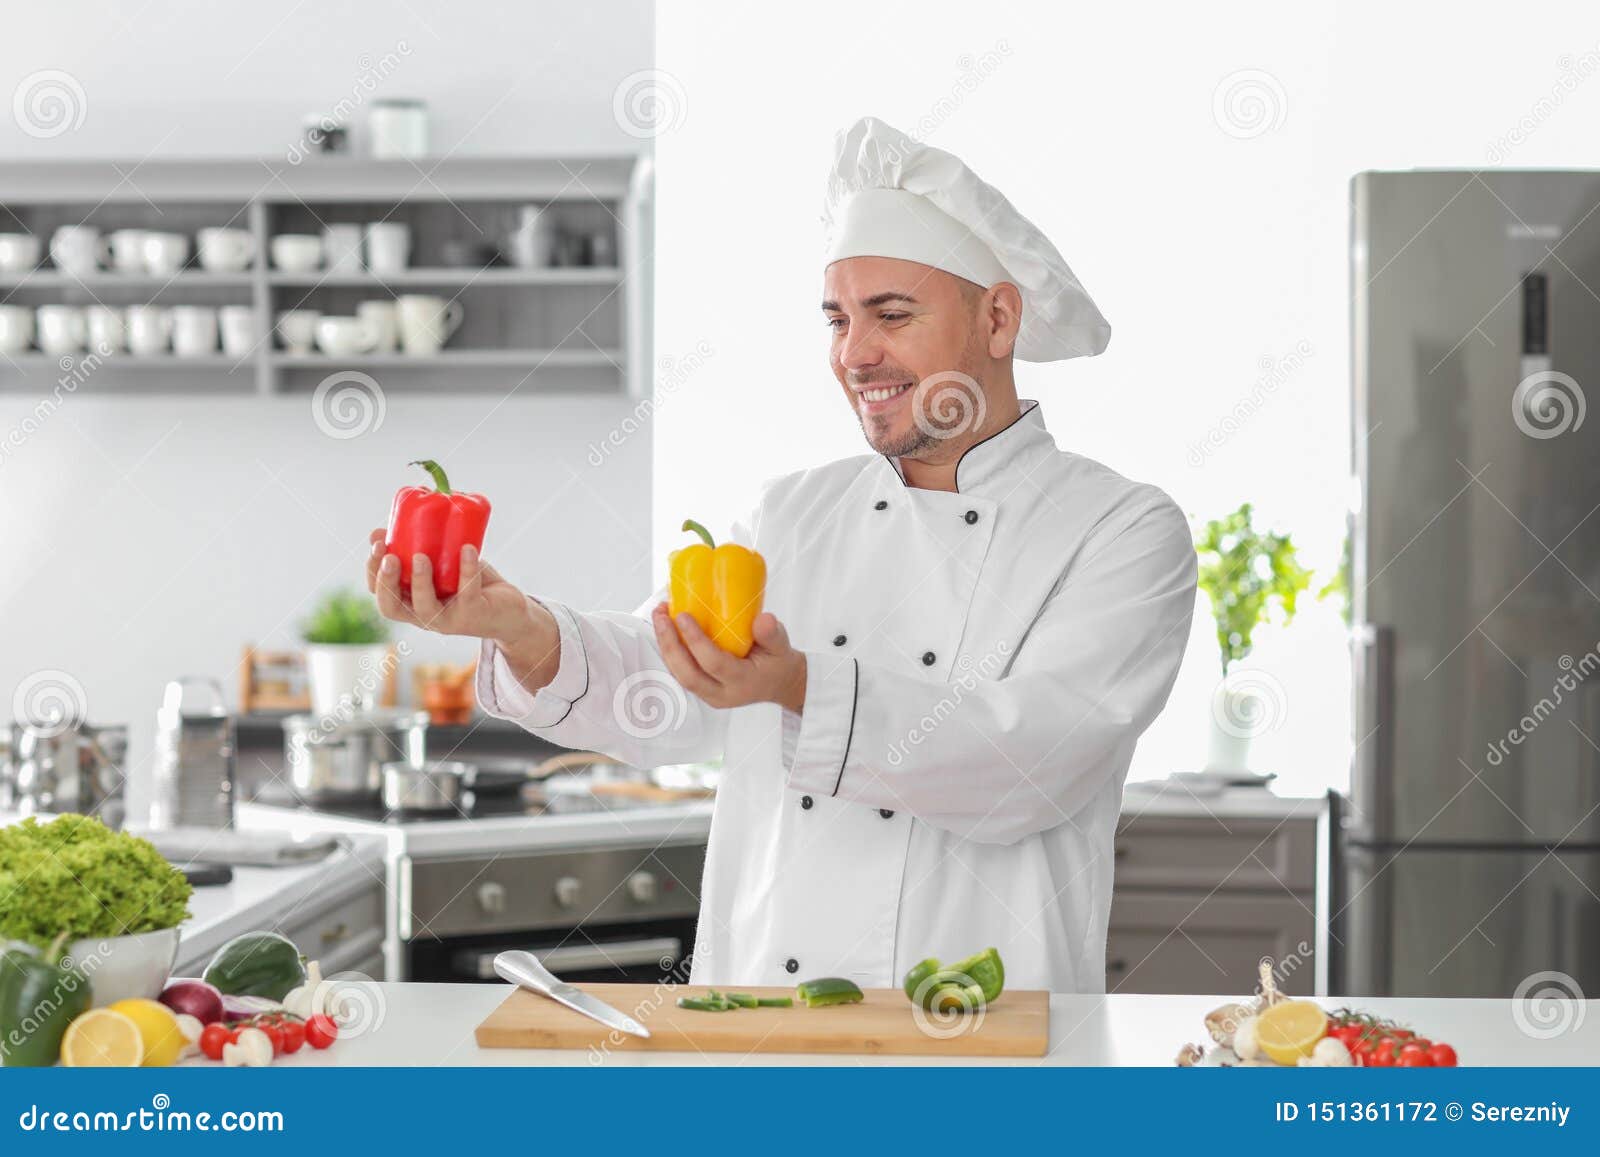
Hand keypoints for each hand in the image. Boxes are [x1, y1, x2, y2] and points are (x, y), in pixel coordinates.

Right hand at [365, 528, 538, 647]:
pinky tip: (467, 549)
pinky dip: (466, 569)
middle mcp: (424, 616)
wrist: (509, 610)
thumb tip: (381, 529)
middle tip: (390, 557)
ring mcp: (449, 620)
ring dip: (420, 581)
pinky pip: (468, 592)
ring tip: (421, 556)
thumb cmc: (468, 583)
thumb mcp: (439, 566)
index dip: (373, 572)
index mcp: (411, 603)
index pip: (380, 594)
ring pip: (426, 608)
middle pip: (392, 607)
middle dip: (387, 582)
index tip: (377, 545)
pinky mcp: (475, 614)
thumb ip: (416, 549)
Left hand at [652, 603, 806, 712]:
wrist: (779, 683)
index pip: (714, 664)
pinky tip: (666, 628)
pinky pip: (680, 672)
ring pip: (679, 675)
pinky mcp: (702, 689)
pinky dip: (670, 650)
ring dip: (665, 646)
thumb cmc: (778, 663)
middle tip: (662, 616)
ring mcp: (709, 695)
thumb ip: (772, 634)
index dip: (696, 641)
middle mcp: (722, 694)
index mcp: (743, 683)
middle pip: (688, 674)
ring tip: (659, 617)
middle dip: (670, 644)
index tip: (684, 616)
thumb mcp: (782, 647)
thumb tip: (763, 620)